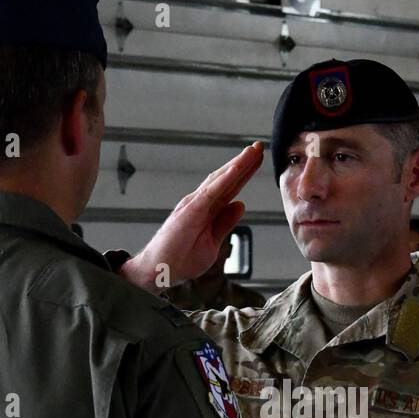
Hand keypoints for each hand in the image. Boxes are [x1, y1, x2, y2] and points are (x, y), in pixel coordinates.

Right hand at [120, 142, 263, 289]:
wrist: (159, 270)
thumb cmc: (181, 258)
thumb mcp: (212, 241)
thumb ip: (225, 222)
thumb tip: (240, 205)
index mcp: (206, 210)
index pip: (230, 188)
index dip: (244, 173)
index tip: (258, 160)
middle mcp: (200, 202)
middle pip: (226, 178)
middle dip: (244, 162)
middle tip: (259, 147)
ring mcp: (194, 204)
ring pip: (219, 180)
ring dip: (237, 165)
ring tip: (251, 151)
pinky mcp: (190, 211)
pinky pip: (210, 192)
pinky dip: (224, 180)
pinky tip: (236, 169)